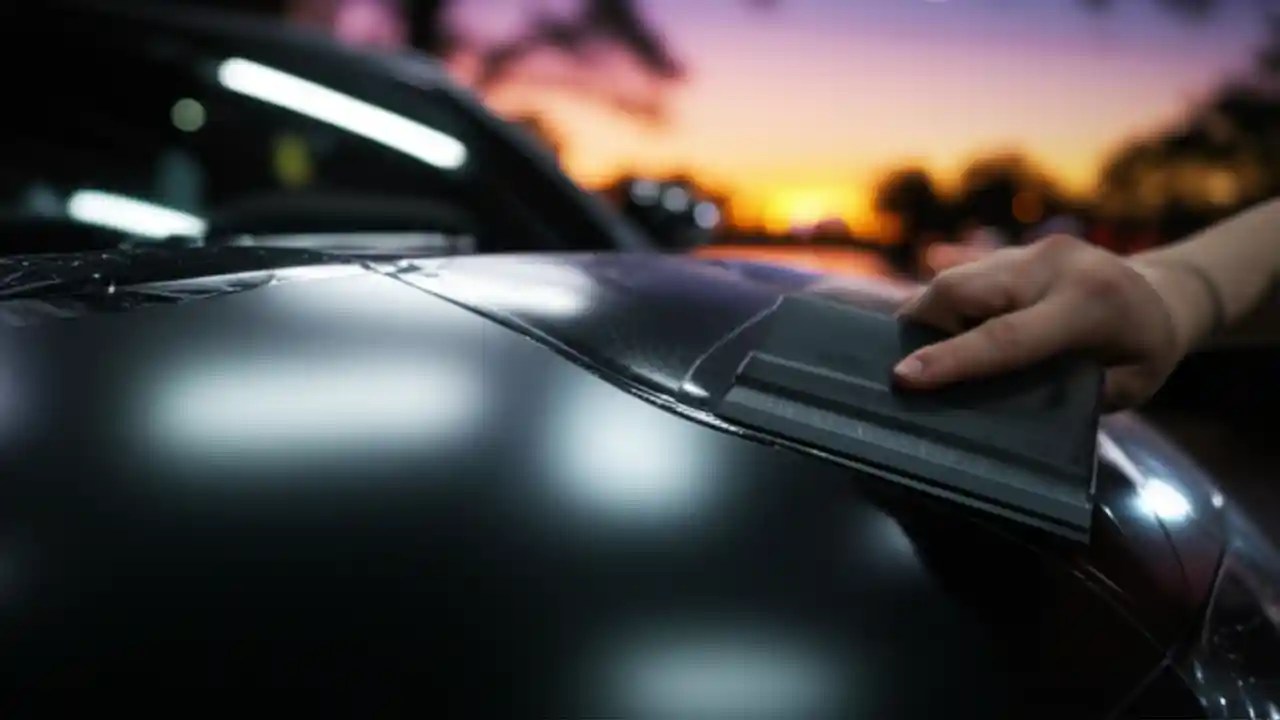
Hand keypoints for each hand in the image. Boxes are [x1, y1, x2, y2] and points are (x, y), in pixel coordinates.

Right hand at [893, 235, 1195, 409]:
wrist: (1164, 291)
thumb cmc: (1144, 349)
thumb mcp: (1126, 386)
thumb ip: (1066, 392)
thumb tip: (996, 400)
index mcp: (1087, 304)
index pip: (1006, 336)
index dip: (951, 358)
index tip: (905, 376)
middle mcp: (1052, 265)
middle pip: (960, 289)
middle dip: (923, 327)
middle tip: (909, 369)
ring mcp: (1031, 248)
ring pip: (955, 278)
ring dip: (932, 316)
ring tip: (930, 353)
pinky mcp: (1015, 247)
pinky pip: (964, 274)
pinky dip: (946, 305)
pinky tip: (947, 330)